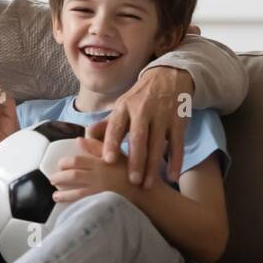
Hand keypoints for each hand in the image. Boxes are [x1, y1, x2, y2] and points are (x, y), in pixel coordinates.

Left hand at [48, 136, 135, 203]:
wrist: (147, 193)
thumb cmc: (133, 173)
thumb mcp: (117, 155)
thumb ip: (98, 146)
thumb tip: (79, 139)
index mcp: (102, 162)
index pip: (77, 161)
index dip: (65, 163)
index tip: (60, 165)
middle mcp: (99, 176)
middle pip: (73, 175)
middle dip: (60, 177)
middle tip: (52, 179)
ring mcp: (100, 191)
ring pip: (75, 192)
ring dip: (63, 193)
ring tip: (55, 195)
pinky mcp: (102, 203)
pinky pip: (83, 204)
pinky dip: (73, 204)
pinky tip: (66, 206)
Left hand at [87, 66, 193, 188]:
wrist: (168, 77)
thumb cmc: (139, 99)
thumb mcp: (121, 107)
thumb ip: (106, 126)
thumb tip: (84, 140)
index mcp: (124, 108)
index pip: (116, 126)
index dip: (112, 143)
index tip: (108, 160)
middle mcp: (143, 110)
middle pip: (139, 138)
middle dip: (136, 160)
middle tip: (132, 181)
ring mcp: (162, 116)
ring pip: (158, 144)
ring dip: (153, 166)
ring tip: (147, 185)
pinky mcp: (178, 121)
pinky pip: (177, 144)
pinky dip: (176, 161)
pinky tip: (172, 177)